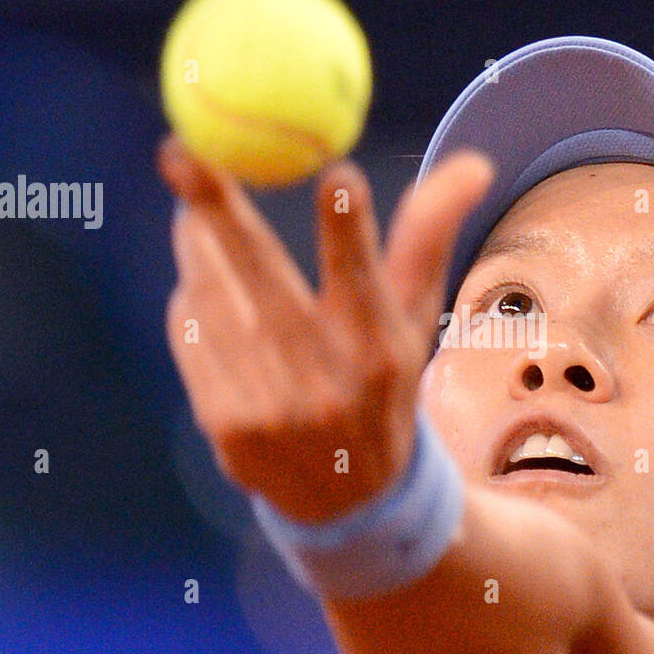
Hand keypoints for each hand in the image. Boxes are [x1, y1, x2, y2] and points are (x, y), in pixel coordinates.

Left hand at [157, 135, 494, 523]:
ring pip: (212, 300)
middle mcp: (328, 381)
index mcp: (381, 349)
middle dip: (218, 211)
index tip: (337, 176)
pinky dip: (192, 301)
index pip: (366, 279)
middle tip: (182, 151)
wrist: (348, 501)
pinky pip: (191, 336)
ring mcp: (270, 408)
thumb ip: (429, 235)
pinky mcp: (224, 426)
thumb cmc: (384, 382)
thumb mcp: (415, 316)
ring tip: (192, 212)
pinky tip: (206, 292)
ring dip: (195, 246)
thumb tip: (472, 163)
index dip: (352, 230)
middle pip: (263, 280)